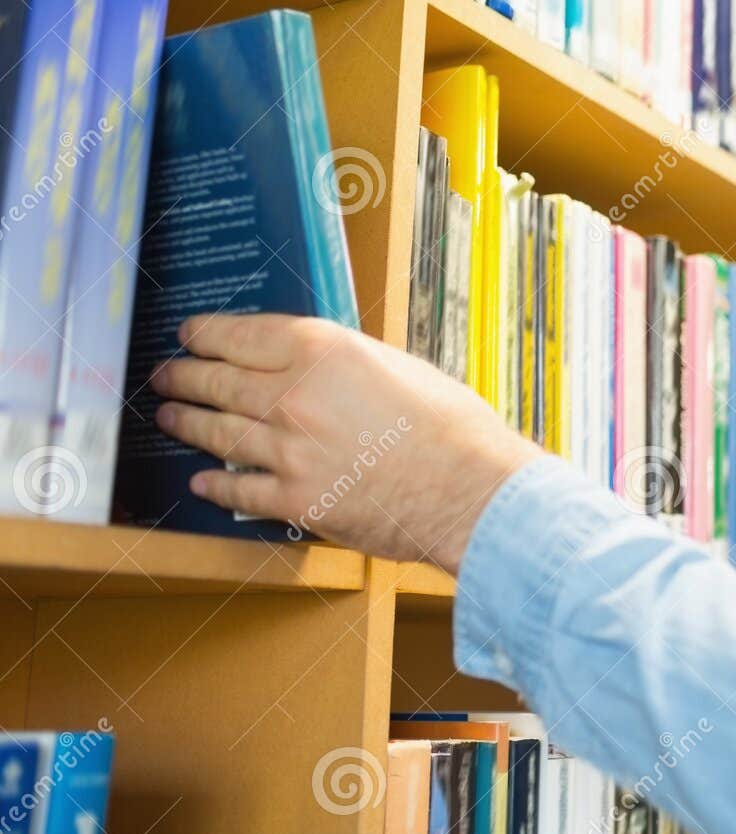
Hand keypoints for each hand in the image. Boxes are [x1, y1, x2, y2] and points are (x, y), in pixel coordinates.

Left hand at [151, 313, 540, 572]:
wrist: (468, 487)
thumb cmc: (451, 425)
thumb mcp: (398, 366)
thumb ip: (346, 364)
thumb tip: (321, 369)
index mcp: (322, 350)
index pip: (241, 334)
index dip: (205, 333)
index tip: (190, 334)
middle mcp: (293, 395)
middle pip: (216, 381)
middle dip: (184, 376)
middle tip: (168, 375)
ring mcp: (288, 450)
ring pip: (216, 432)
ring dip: (186, 424)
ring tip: (170, 418)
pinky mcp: (295, 499)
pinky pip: (238, 489)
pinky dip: (215, 484)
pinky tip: (203, 481)